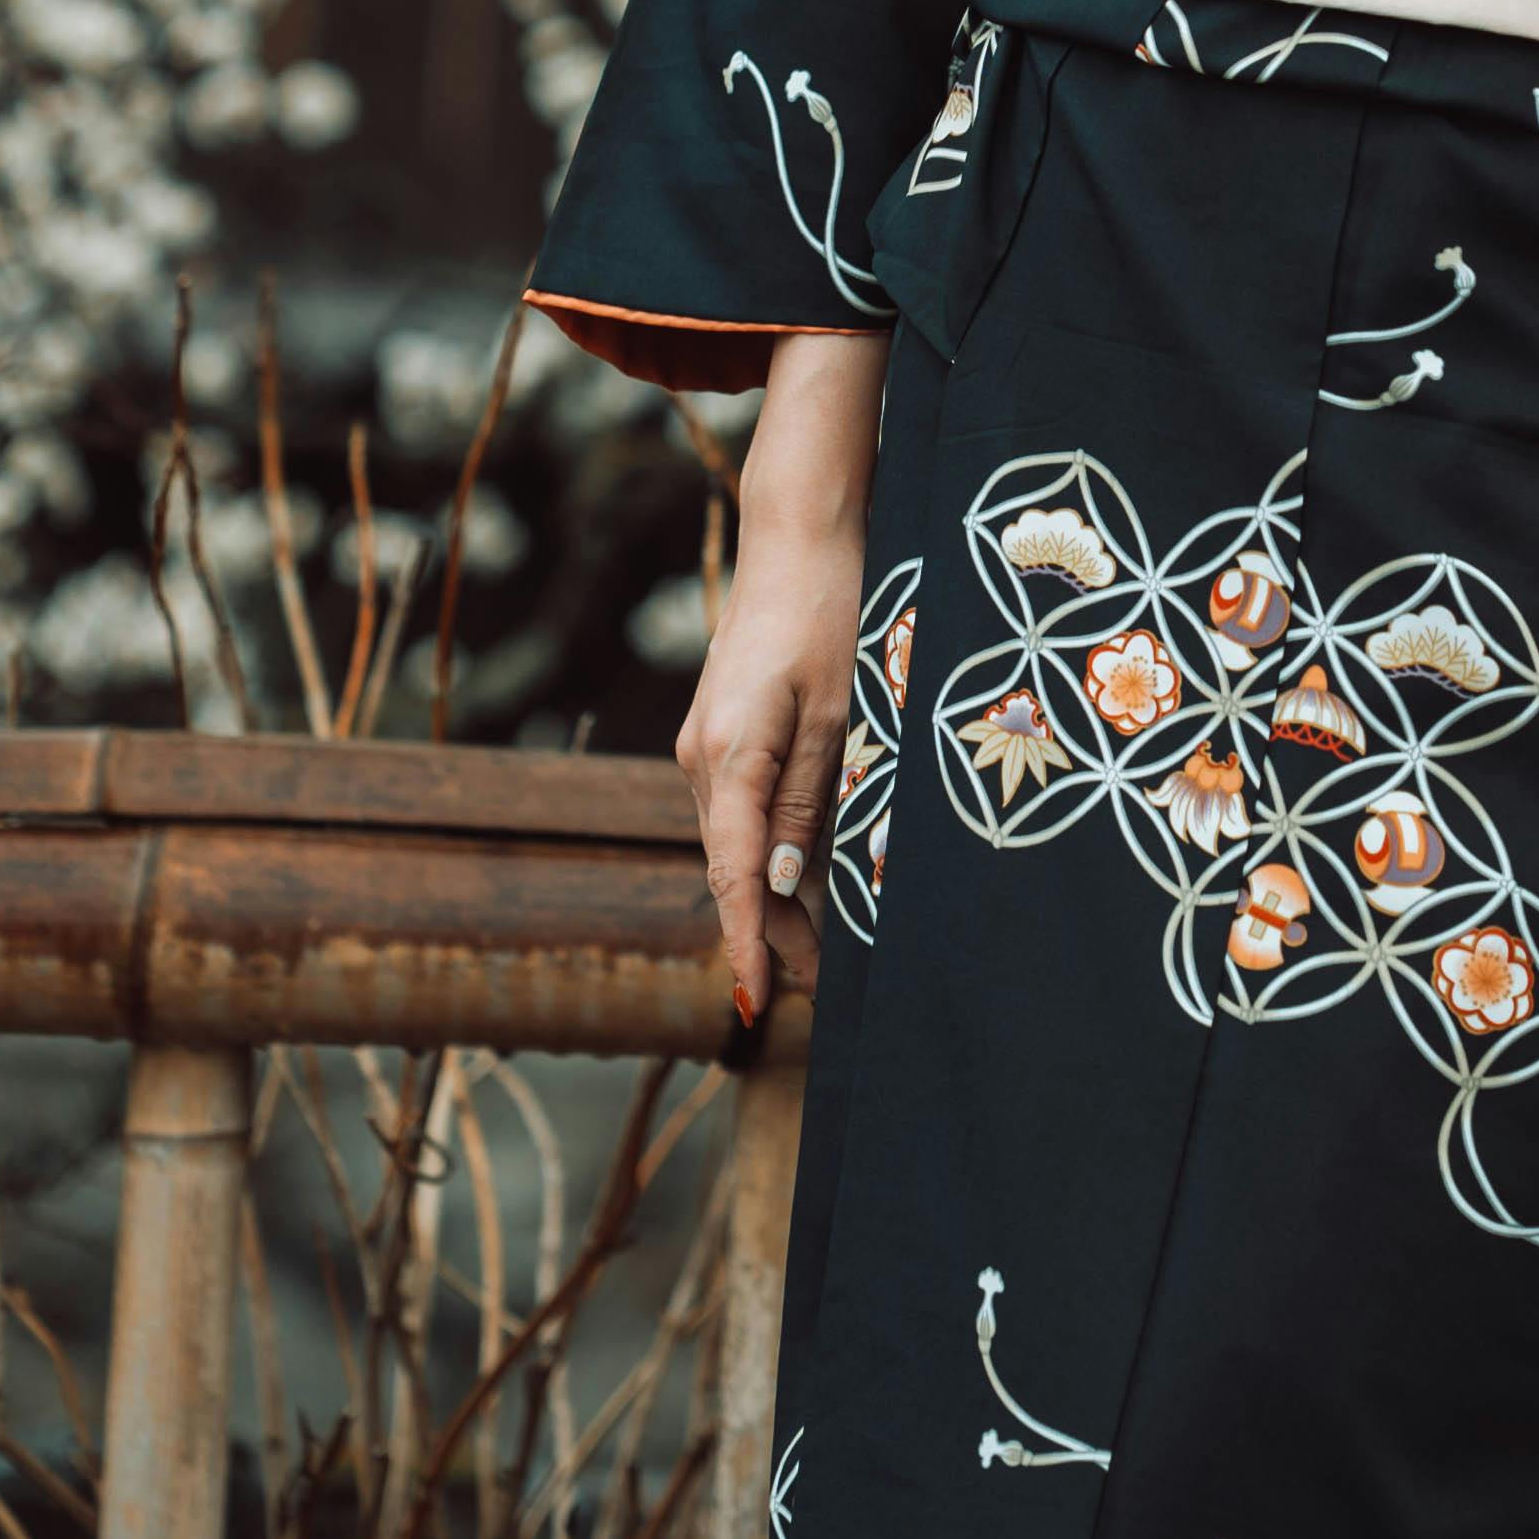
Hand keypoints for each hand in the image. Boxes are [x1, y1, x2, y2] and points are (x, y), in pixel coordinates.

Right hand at [676, 323, 888, 1027]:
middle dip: (771, 931)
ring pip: (736, 843)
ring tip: (827, 947)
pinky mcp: (722, 731)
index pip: (729, 877)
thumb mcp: (837, 713)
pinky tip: (812, 874)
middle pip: (730, 870)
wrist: (799, 534)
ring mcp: (707, 746)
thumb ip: (805, 800)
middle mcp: (701, 760)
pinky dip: (770, 849)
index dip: (745, 945)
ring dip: (775, 894)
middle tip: (825, 985)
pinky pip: (742, 809)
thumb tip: (782, 883)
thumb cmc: (829, 614)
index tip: (754, 1004)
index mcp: (724, 759)